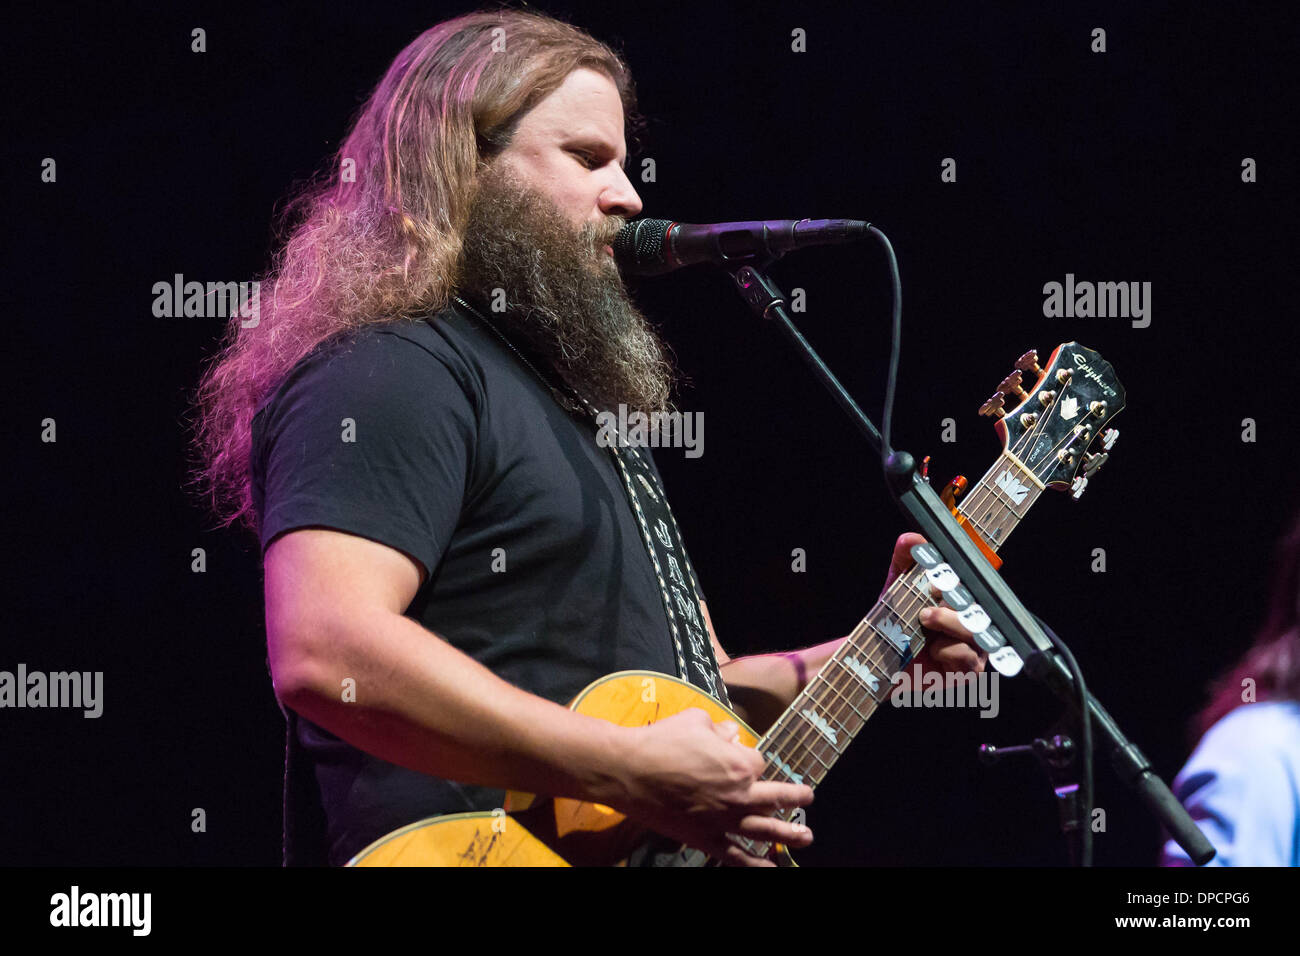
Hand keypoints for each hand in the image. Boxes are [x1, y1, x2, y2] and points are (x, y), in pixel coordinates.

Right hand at [603, 708, 813, 866]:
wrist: (629, 770)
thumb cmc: (662, 740)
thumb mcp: (696, 720)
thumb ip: (720, 729)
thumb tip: (732, 734)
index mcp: (741, 763)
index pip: (758, 762)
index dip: (748, 757)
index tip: (735, 754)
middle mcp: (740, 795)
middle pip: (776, 797)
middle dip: (795, 797)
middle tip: (807, 797)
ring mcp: (724, 820)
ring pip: (765, 830)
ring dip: (789, 834)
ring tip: (806, 837)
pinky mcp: (705, 838)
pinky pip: (735, 856)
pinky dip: (754, 866)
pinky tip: (770, 871)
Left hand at [881, 532, 985, 674]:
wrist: (882, 657)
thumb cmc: (896, 620)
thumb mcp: (898, 583)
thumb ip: (905, 557)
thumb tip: (913, 538)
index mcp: (965, 599)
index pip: (975, 584)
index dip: (958, 579)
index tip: (935, 581)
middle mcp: (976, 622)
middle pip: (978, 605)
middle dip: (951, 601)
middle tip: (927, 603)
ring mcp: (976, 647)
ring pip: (974, 629)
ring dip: (946, 622)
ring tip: (924, 620)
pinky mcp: (970, 670)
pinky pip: (967, 655)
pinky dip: (946, 651)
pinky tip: (933, 652)